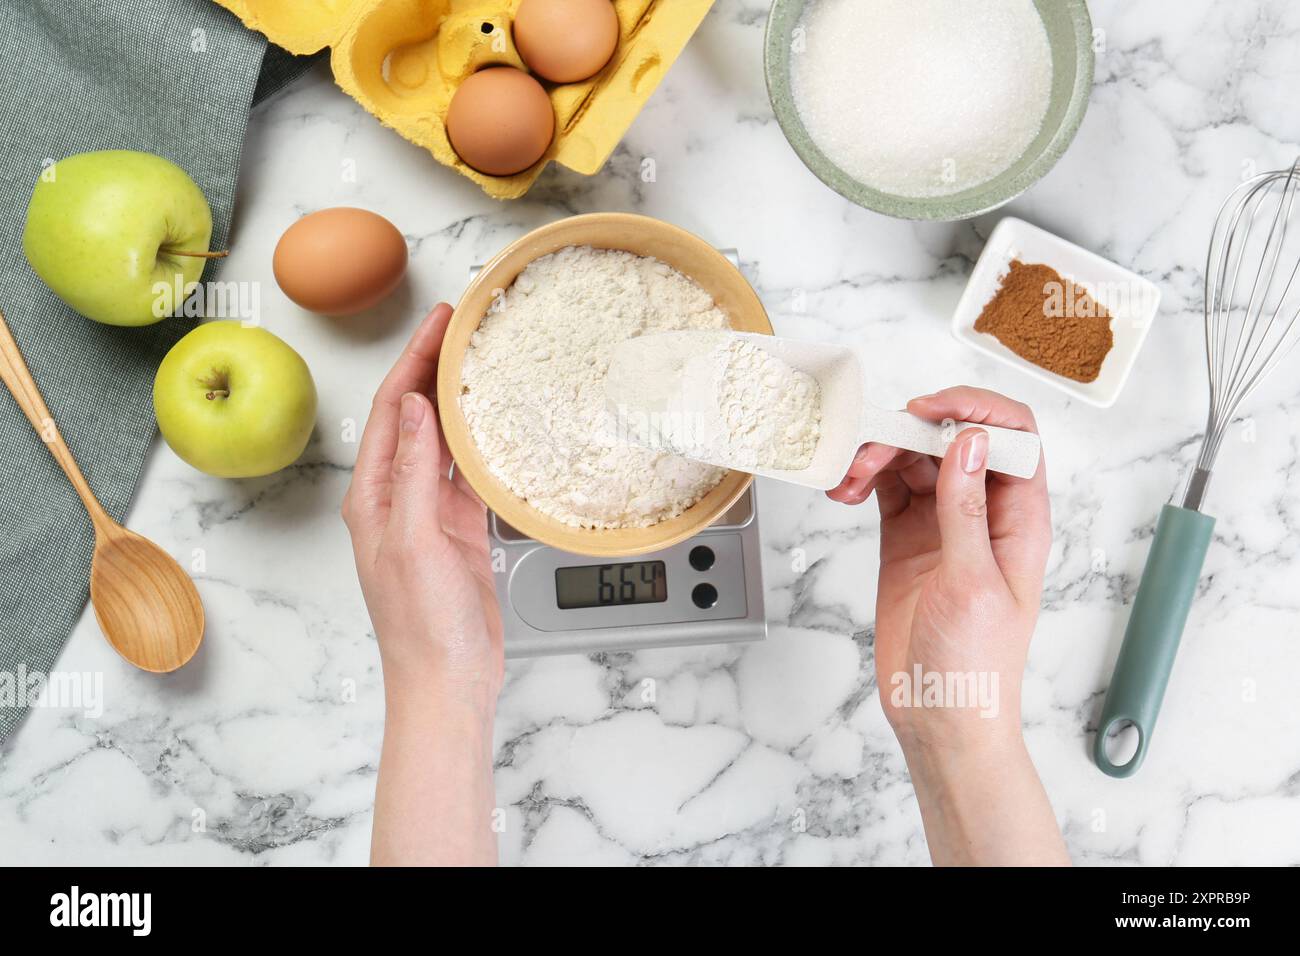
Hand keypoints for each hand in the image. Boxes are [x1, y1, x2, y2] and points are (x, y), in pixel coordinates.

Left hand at [343, 303, 501, 865]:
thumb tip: (418, 408)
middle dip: (434, 367)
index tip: (440, 322)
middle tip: (465, 324)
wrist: (446, 680)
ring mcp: (428, 513)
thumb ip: (415, 473)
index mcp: (372, 496)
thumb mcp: (415, 542)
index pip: (391, 409)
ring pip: (443, 438)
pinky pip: (468, 472)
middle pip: (414, 414)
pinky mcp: (458, 530)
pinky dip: (480, 441)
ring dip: (458, 398)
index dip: (414, 360)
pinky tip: (497, 422)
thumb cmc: (421, 627)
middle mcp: (396, 497)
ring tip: (482, 358)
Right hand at [829, 386, 1066, 864]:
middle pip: (953, 437)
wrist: (940, 714)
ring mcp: (943, 521)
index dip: (974, 409)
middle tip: (874, 446)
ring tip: (851, 478)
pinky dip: (864, 478)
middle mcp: (984, 511)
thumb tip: (968, 442)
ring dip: (879, 454)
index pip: (1012, 435)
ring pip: (914, 457)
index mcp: (1021, 517)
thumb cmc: (976, 663)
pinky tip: (847, 490)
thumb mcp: (974, 583)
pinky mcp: (906, 537)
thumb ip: (967, 509)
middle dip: (911, 430)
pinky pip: (886, 486)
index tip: (930, 412)